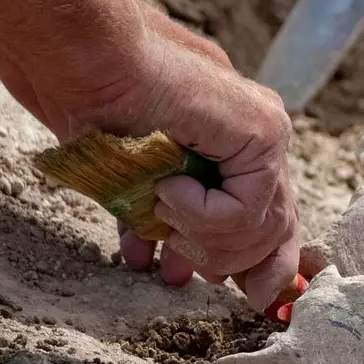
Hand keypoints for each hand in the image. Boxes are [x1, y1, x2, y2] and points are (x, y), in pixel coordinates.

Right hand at [0, 0, 299, 311]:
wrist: (89, 64)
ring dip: (201, 239)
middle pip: (275, 235)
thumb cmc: (100, 115)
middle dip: (226, 264)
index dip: (260, 271)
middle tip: (178, 269)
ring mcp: (268, 134)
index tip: (245, 298)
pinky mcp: (263, 132)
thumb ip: (167, 223)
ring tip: (162, 213)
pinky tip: (169, 191)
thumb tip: (169, 270)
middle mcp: (262, 142)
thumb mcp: (140, 190)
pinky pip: (245, 211)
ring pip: (259, 230)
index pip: (272, 226)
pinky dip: (202, 216)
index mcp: (239, 151)